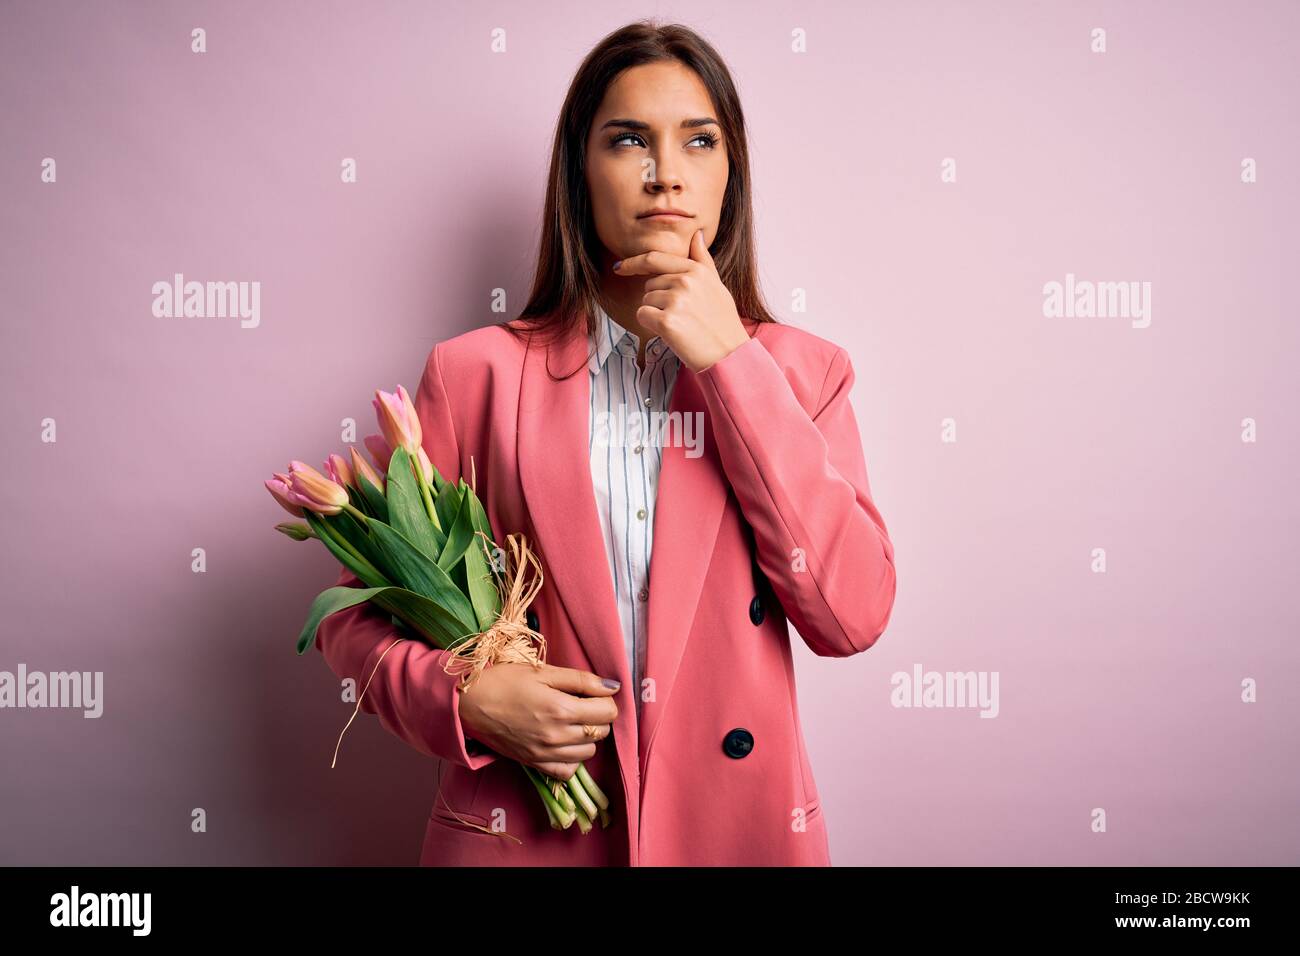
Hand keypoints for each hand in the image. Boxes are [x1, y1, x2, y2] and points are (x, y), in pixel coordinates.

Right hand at [456, 662, 618, 779]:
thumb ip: (582, 679)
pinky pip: (568, 770)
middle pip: (601, 732)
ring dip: (586, 736)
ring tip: (570, 721)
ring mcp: (546, 753)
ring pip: (589, 752)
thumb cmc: (505, 681)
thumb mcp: (544, 671)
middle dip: (597, 716)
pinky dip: (571, 758)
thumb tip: (613, 687)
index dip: (605, 699)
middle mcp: (557, 735)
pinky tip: (562, 742)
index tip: (593, 693)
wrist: (470, 703)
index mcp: (561, 708)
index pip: (608, 711)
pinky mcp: (535, 764)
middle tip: (580, 703)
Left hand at [612, 228, 749, 372]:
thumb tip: (697, 234)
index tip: (619, 267)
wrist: (730, 353)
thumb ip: (703, 260)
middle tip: (683, 315)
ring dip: (656, 314)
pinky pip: (642, 315)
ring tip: (681, 324)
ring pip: (645, 301)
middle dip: (658, 299)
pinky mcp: (666, 321)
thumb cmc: (723, 322)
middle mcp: (685, 281)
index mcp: (697, 270)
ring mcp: (676, 300)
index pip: (655, 259)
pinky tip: (671, 332)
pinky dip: (651, 325)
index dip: (633, 263)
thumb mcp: (717, 285)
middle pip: (649, 284)